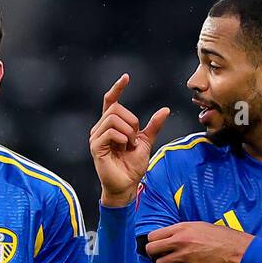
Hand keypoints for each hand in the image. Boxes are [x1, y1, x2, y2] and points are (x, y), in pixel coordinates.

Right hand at [90, 73, 169, 207]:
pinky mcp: (96, 147)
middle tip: (135, 139)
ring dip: (128, 130)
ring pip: (113, 118)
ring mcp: (96, 137)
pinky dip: (122, 137)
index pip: (110, 101)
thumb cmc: (132, 166)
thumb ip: (153, 126)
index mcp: (111, 125)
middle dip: (131, 121)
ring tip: (129, 145)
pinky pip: (110, 132)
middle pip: (116, 108)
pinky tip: (124, 147)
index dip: (117, 88)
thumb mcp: (146, 142)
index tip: (126, 77)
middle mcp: (101, 128)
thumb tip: (165, 109)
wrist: (127, 185)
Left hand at [145, 221, 252, 262]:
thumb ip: (181, 230)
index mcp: (181, 228)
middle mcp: (179, 242)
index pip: (153, 236)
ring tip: (171, 262)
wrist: (235, 248)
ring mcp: (184, 256)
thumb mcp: (198, 225)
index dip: (153, 241)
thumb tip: (168, 236)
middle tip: (159, 255)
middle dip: (153, 253)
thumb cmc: (220, 236)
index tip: (156, 244)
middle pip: (151, 250)